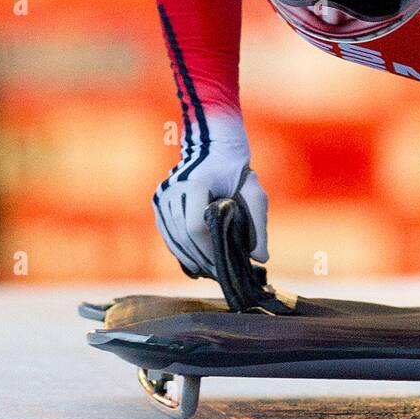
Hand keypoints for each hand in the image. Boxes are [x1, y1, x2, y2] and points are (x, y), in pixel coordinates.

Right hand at [154, 155, 267, 278]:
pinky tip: (192, 262)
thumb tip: (261, 258)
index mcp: (193, 183)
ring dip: (188, 257)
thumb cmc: (236, 168)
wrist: (213, 144)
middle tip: (217, 274)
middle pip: (182, 236)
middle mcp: (171, 189)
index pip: (195, 227)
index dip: (208, 249)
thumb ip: (259, 224)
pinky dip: (178, 248)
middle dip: (200, 258)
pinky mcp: (158, 201)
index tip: (223, 263)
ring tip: (206, 271)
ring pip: (171, 237)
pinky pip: (166, 232)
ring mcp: (162, 195)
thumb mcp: (253, 191)